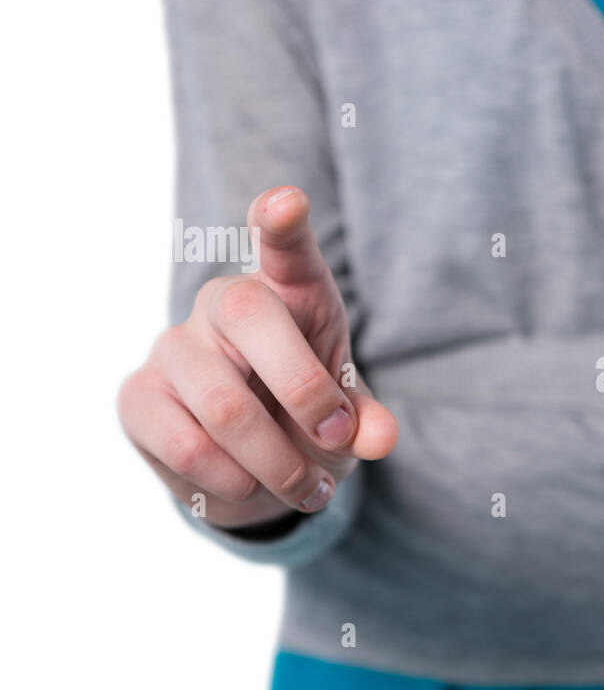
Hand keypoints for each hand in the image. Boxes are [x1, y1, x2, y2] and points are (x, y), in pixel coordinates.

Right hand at [118, 186, 398, 528]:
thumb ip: (364, 420)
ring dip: (281, 464)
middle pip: (250, 315)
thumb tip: (379, 437)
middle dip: (307, 393)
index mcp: (288, 292)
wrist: (251, 468)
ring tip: (310, 488)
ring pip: (225, 406)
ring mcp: (173, 346)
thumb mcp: (349, 418)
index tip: (287, 202)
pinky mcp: (138, 396)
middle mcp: (224, 303)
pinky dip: (235, 481)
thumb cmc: (306, 418)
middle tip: (338, 441)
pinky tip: (249, 485)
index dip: (282, 224)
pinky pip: (189, 446)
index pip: (283, 247)